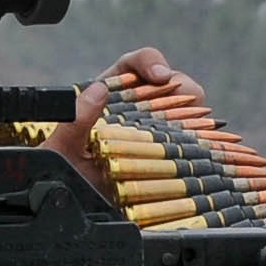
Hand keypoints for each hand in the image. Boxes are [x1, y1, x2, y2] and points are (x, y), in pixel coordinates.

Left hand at [47, 46, 200, 192]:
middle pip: (173, 83)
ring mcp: (157, 130)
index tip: (158, 77)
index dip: (151, 63)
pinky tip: (203, 150)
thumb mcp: (62, 146)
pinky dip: (202, 143)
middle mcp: (141, 106)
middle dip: (183, 89)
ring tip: (194, 131)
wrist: (70, 202)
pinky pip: (194, 143)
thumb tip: (99, 90)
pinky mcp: (170, 154)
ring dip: (196, 117)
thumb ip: (76, 117)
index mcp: (115, 92)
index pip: (138, 63)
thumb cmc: (63, 169)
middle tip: (184, 106)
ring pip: (189, 111)